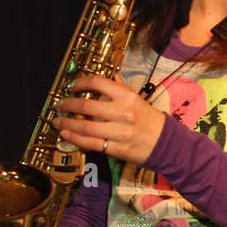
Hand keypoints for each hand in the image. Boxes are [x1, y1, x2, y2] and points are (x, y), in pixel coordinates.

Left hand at [50, 73, 167, 166]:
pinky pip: (92, 144)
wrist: (168, 144)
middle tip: (60, 106)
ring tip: (58, 122)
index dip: (81, 82)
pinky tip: (67, 136)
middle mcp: (124, 113)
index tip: (72, 86)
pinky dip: (75, 139)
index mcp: (128, 97)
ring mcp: (121, 132)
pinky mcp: (119, 149)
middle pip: (87, 106)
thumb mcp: (139, 100)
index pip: (99, 83)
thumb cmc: (152, 121)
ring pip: (86, 127)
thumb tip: (109, 77)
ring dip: (67, 124)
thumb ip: (121, 89)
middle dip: (67, 105)